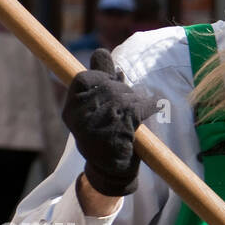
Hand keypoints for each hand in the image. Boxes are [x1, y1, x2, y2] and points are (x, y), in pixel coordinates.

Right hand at [61, 48, 162, 196]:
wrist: (112, 173)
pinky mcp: (116, 135)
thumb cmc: (105, 135)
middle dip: (123, 89)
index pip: (83, 79)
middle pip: (106, 86)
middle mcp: (78, 118)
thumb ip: (99, 78)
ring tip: (142, 106)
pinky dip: (148, 106)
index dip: (102, 76)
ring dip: (136, 98)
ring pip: (122, 97)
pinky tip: (153, 107)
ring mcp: (96, 128)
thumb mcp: (96, 108)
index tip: (115, 81)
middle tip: (132, 97)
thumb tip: (100, 51)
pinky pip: (135, 109)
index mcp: (70, 110)